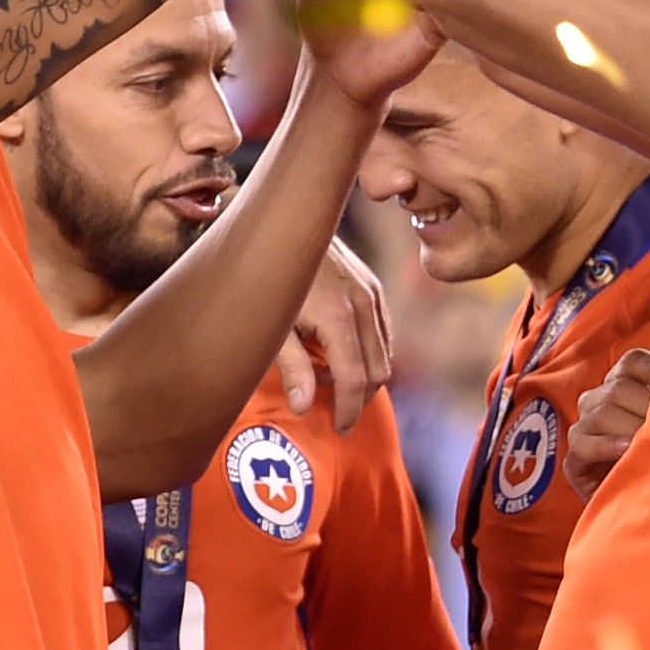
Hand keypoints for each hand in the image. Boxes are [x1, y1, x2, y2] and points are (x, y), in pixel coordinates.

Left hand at [277, 236, 392, 431]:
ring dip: (367, 376)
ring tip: (337, 389)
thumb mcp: (270, 323)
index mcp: (338, 316)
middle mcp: (362, 303)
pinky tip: (342, 358)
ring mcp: (370, 292)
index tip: (340, 430)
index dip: (350, 410)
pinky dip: (370, 353)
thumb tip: (304, 407)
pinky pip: (383, 332)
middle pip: (378, 370)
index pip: (356, 378)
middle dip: (361, 398)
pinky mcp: (371, 285)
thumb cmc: (263, 272)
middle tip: (338, 415)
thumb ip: (291, 366)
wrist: (279, 220)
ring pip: (385, 353)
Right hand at [562, 346, 649, 500]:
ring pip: (601, 412)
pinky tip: (626, 450)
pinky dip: (606, 445)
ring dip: (630, 427)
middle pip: (618, 388)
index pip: (633, 362)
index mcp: (623, 386)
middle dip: (646, 407)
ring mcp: (583, 429)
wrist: (647, 515)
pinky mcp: (574, 460)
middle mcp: (598, 401)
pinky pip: (583, 443)